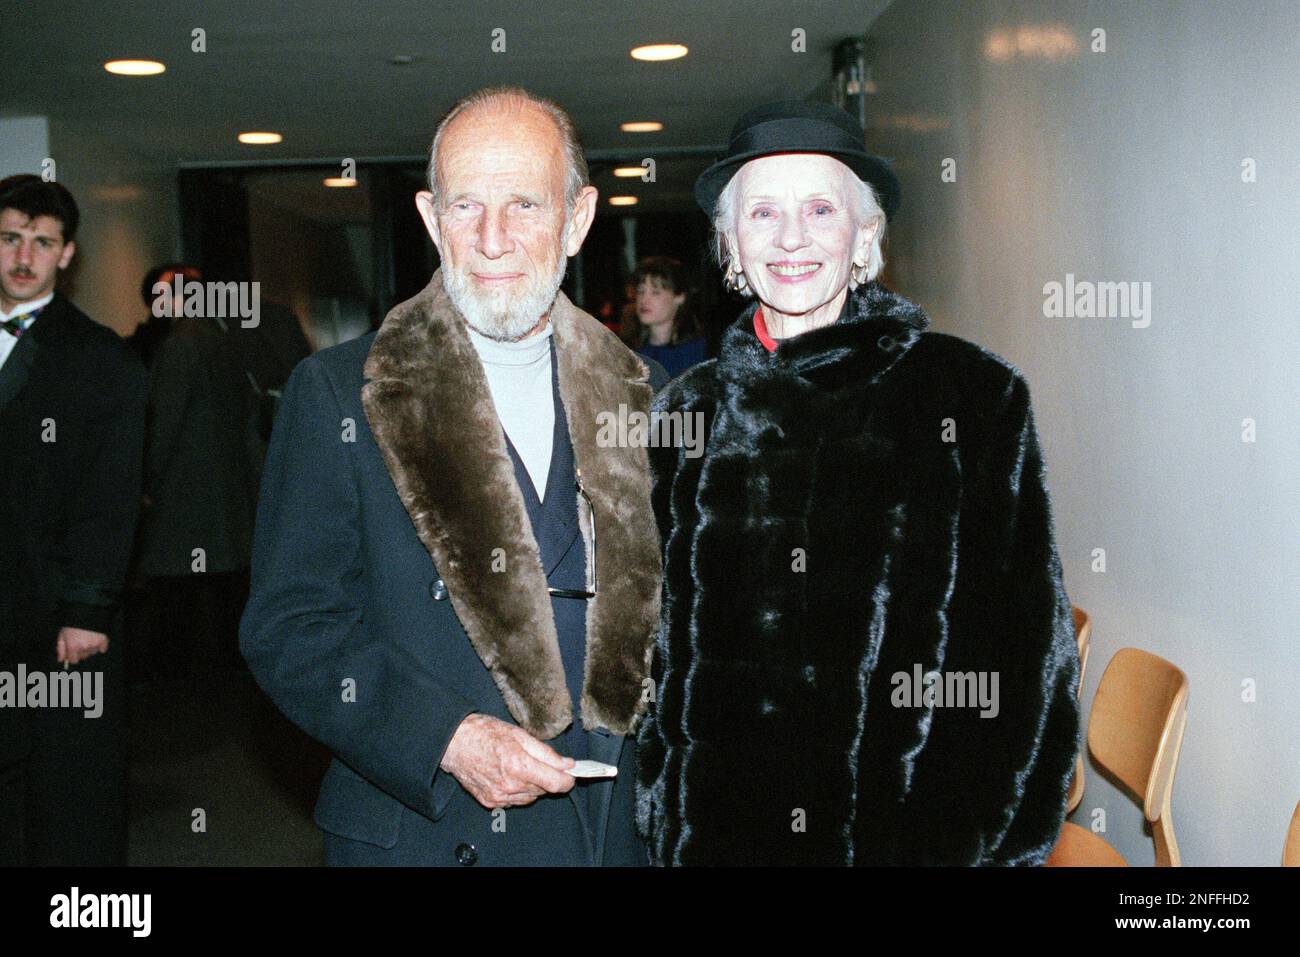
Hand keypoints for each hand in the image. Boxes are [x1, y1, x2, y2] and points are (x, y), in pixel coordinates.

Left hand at [57, 627, 108, 665]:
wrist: (86, 612)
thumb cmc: (72, 623)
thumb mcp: (62, 634)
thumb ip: (61, 648)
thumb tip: (61, 660)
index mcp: (72, 646)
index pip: (73, 660)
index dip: (72, 656)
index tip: (73, 652)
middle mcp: (83, 647)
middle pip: (83, 657)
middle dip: (81, 652)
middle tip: (79, 642)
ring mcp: (94, 644)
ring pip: (92, 652)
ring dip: (90, 648)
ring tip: (87, 638)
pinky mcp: (103, 640)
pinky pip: (102, 649)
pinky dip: (100, 647)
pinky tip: (96, 640)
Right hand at [440, 713, 575, 809]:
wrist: (454, 743)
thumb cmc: (484, 733)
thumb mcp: (520, 735)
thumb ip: (546, 753)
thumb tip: (567, 764)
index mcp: (519, 766)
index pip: (556, 784)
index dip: (568, 780)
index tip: (571, 774)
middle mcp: (510, 786)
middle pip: (544, 790)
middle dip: (547, 778)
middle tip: (538, 761)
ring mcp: (499, 797)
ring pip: (530, 797)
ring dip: (532, 785)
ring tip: (519, 766)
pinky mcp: (490, 802)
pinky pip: (514, 801)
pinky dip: (517, 791)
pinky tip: (508, 775)